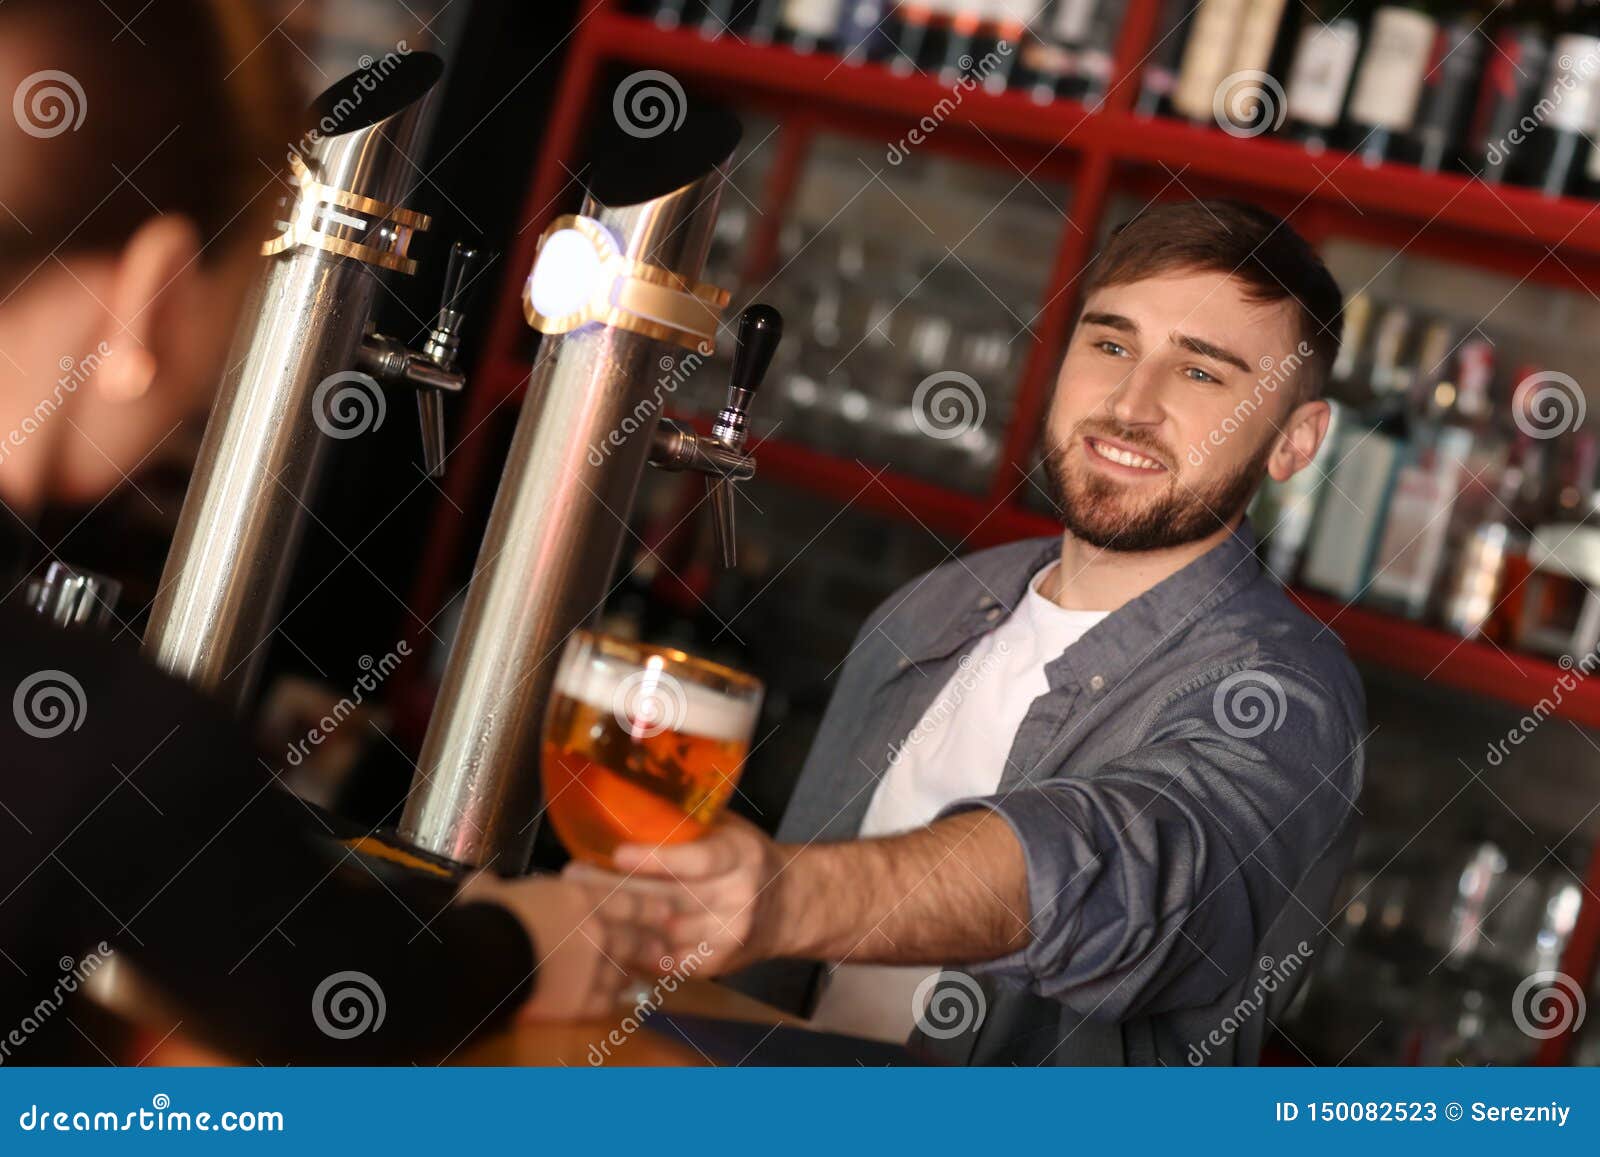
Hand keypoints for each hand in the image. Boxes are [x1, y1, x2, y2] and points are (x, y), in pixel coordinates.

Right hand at [456, 872, 666, 1020]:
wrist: (486, 959)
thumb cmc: (490, 917)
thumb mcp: (489, 892)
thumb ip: (491, 886)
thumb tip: (478, 880)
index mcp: (579, 900)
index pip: (627, 903)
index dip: (648, 908)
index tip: (665, 911)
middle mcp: (595, 932)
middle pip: (632, 939)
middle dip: (647, 944)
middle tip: (660, 948)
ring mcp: (592, 969)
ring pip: (622, 973)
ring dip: (628, 975)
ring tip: (636, 979)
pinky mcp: (580, 1002)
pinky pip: (606, 1003)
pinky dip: (612, 1003)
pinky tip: (615, 1004)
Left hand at [563, 813, 788, 977]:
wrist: (790, 904)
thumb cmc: (744, 857)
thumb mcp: (729, 829)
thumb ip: (690, 822)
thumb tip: (628, 798)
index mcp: (741, 855)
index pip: (698, 860)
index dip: (657, 859)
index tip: (617, 854)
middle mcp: (739, 897)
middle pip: (671, 899)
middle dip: (618, 891)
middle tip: (574, 879)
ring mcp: (729, 935)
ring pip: (664, 933)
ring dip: (621, 922)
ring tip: (579, 909)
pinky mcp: (717, 964)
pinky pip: (668, 962)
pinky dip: (636, 950)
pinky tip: (608, 937)